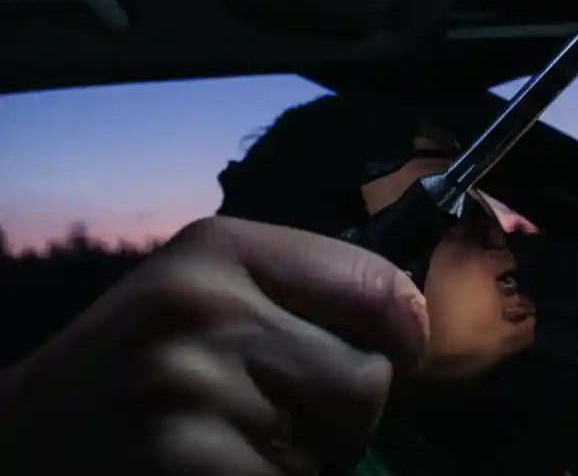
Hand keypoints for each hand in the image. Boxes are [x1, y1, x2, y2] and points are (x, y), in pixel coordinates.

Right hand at [0, 217, 429, 473]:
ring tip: (239, 442)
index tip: (401, 350)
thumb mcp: (199, 290)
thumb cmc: (133, 365)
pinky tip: (219, 472)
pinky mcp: (187, 467)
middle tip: (298, 417)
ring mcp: (191, 393)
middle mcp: (205, 311)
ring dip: (307, 458)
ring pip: (333, 445)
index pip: (375, 284)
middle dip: (348, 412)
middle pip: (367, 378)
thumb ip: (296, 290)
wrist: (22, 439)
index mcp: (218, 251)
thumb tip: (412, 319)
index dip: (405, 329)